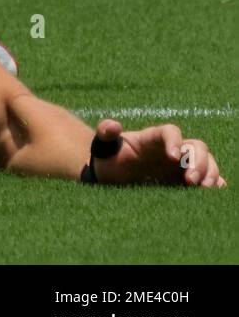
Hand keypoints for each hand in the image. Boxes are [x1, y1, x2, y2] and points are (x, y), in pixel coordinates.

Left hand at [91, 119, 225, 187]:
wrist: (112, 174)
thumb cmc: (109, 156)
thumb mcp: (103, 145)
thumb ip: (106, 132)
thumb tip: (112, 125)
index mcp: (153, 138)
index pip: (171, 131)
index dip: (175, 141)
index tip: (173, 158)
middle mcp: (171, 149)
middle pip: (196, 147)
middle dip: (198, 161)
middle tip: (191, 181)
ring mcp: (180, 164)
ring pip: (205, 161)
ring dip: (209, 172)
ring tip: (203, 188)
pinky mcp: (183, 179)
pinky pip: (205, 177)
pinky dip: (213, 182)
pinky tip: (214, 191)